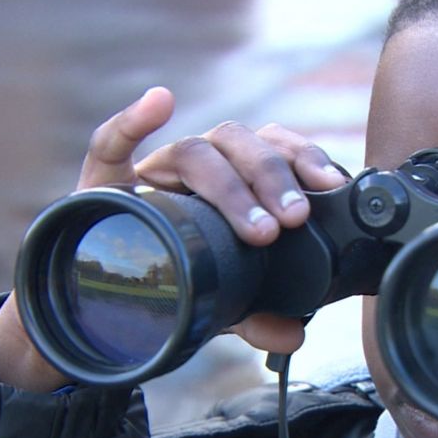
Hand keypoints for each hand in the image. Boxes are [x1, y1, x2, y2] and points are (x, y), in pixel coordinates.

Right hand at [0, 87, 345, 390]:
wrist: (106, 295)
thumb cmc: (177, 279)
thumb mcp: (224, 304)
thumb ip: (257, 315)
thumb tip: (294, 335)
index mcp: (237, 179)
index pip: (275, 147)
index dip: (305, 158)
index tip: (332, 185)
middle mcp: (200, 166)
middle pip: (239, 144)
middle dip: (272, 178)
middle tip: (292, 220)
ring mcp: (153, 170)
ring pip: (195, 150)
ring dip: (229, 181)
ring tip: (256, 225)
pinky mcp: (106, 181)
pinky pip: (111, 142)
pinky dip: (132, 119)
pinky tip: (160, 102)